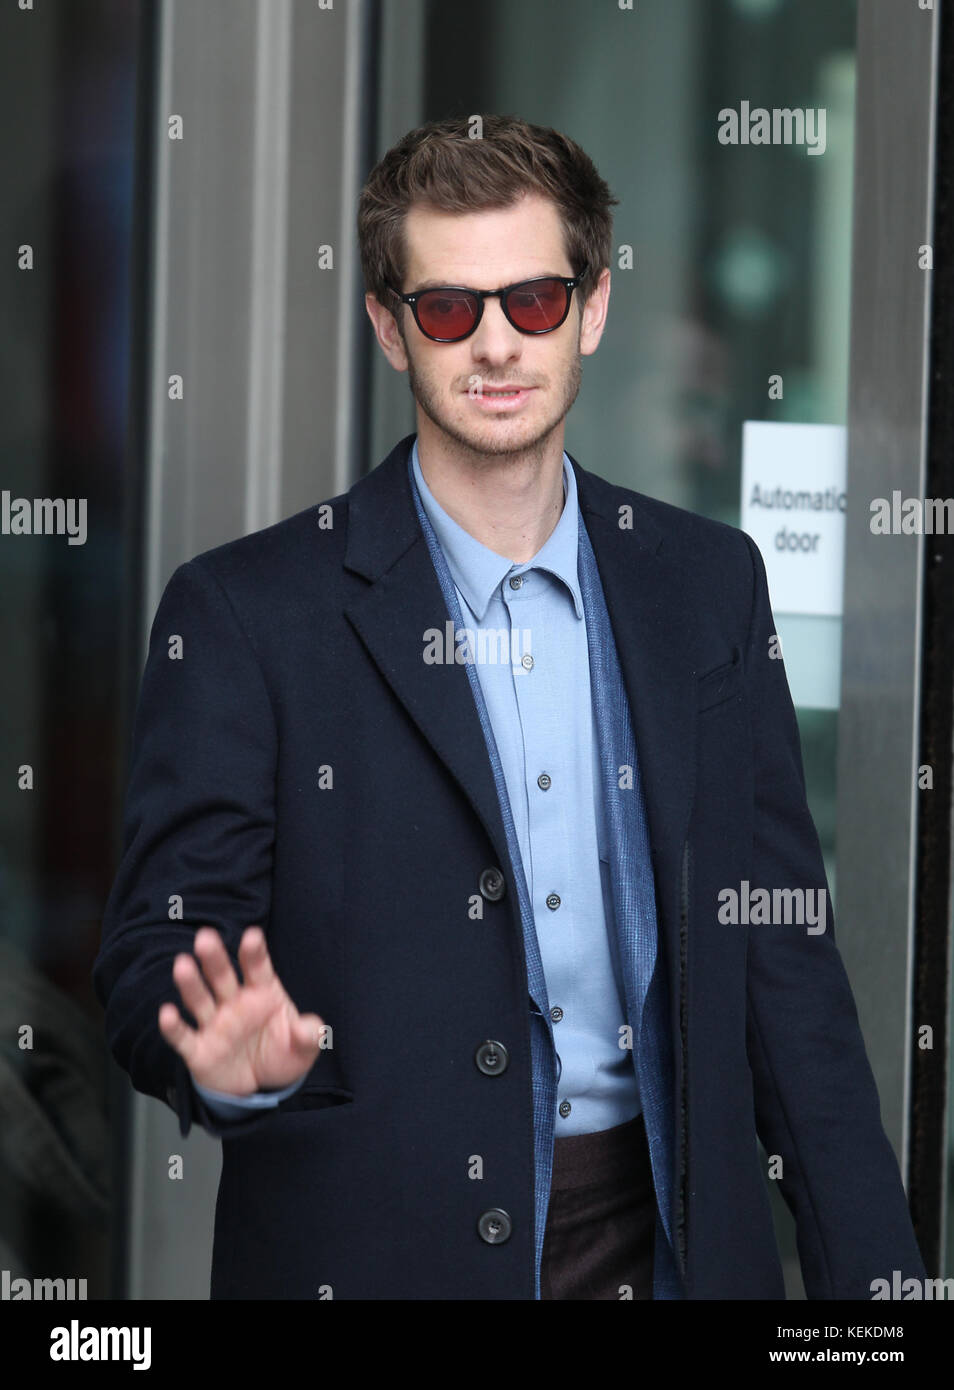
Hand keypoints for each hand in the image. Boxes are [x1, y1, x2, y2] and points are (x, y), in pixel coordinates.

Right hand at [158, 925, 324, 1094]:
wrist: (261, 1086)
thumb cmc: (281, 1053)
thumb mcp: (303, 1047)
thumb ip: (308, 1035)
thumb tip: (311, 1029)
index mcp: (262, 992)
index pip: (257, 967)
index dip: (254, 952)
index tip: (252, 936)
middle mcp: (235, 1003)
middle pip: (222, 976)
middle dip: (215, 958)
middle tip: (205, 937)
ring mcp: (215, 1024)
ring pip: (200, 999)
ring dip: (191, 984)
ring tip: (182, 964)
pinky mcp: (199, 1050)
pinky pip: (184, 1036)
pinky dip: (174, 1027)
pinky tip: (166, 1013)